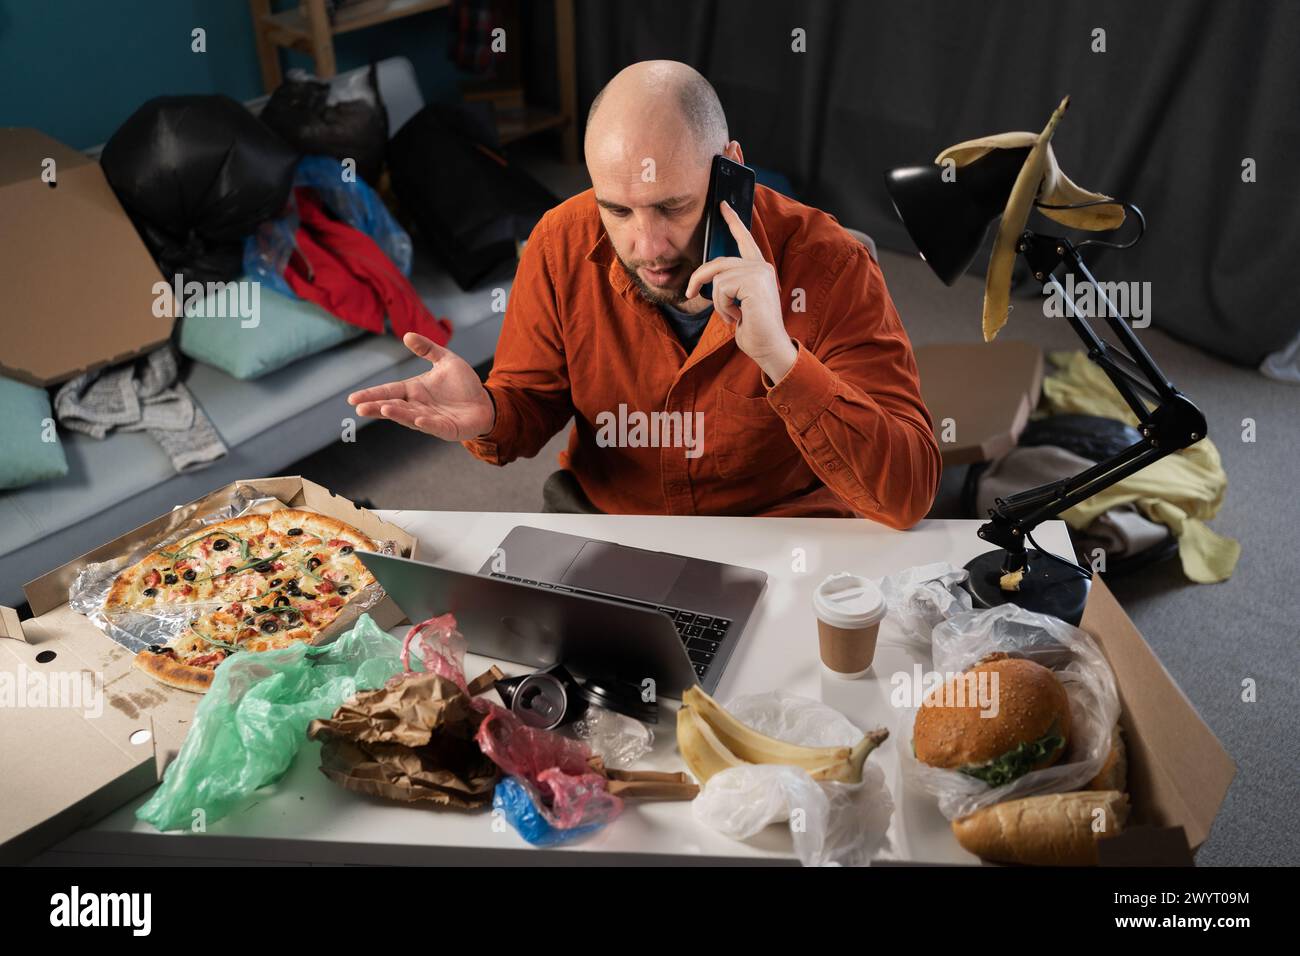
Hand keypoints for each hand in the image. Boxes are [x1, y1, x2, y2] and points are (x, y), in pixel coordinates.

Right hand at [347, 333, 494, 440]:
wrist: (485, 401)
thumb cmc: (463, 383)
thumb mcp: (446, 360)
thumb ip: (427, 349)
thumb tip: (407, 335)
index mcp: (414, 390)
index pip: (389, 391)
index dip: (372, 394)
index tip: (352, 399)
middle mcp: (418, 406)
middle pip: (393, 406)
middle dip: (377, 407)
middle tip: (359, 409)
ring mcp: (431, 419)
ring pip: (410, 417)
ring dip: (398, 414)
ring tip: (383, 409)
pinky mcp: (446, 429)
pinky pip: (435, 426)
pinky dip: (426, 423)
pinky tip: (418, 420)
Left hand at [685, 200, 796, 380]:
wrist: (769, 346)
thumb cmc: (753, 328)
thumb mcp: (737, 302)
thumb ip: (729, 285)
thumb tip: (708, 278)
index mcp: (759, 269)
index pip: (744, 239)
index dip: (732, 221)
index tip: (722, 205)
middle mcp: (761, 266)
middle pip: (717, 262)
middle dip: (698, 278)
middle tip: (688, 294)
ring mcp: (759, 272)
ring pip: (717, 279)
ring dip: (717, 302)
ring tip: (733, 315)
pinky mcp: (753, 281)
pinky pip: (720, 289)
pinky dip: (722, 307)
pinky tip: (738, 316)